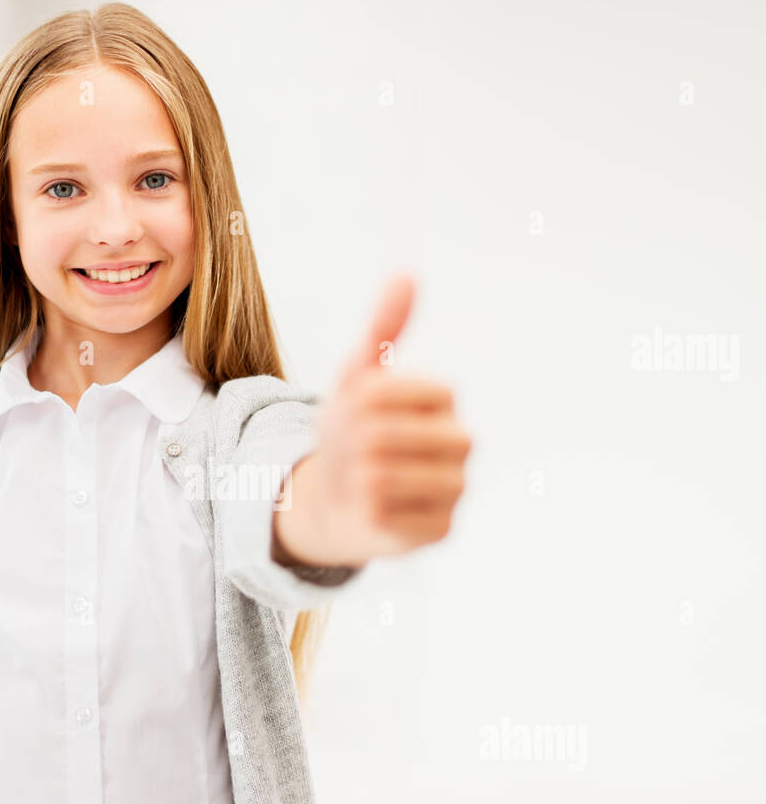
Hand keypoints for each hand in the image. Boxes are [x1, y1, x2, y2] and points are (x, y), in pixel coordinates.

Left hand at [303, 272, 472, 562]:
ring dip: (351, 479)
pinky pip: (385, 519)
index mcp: (445, 399)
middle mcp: (461, 442)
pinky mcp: (442, 530)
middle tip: (349, 452)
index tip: (352, 413)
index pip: (382, 393)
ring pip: (379, 479)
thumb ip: (384, 328)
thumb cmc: (353, 431)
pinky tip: (371, 510)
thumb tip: (406, 273)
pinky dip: (364, 514)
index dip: (351, 404)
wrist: (341, 497)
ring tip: (358, 479)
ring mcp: (456, 489)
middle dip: (348, 445)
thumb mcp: (358, 375)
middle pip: (378, 437)